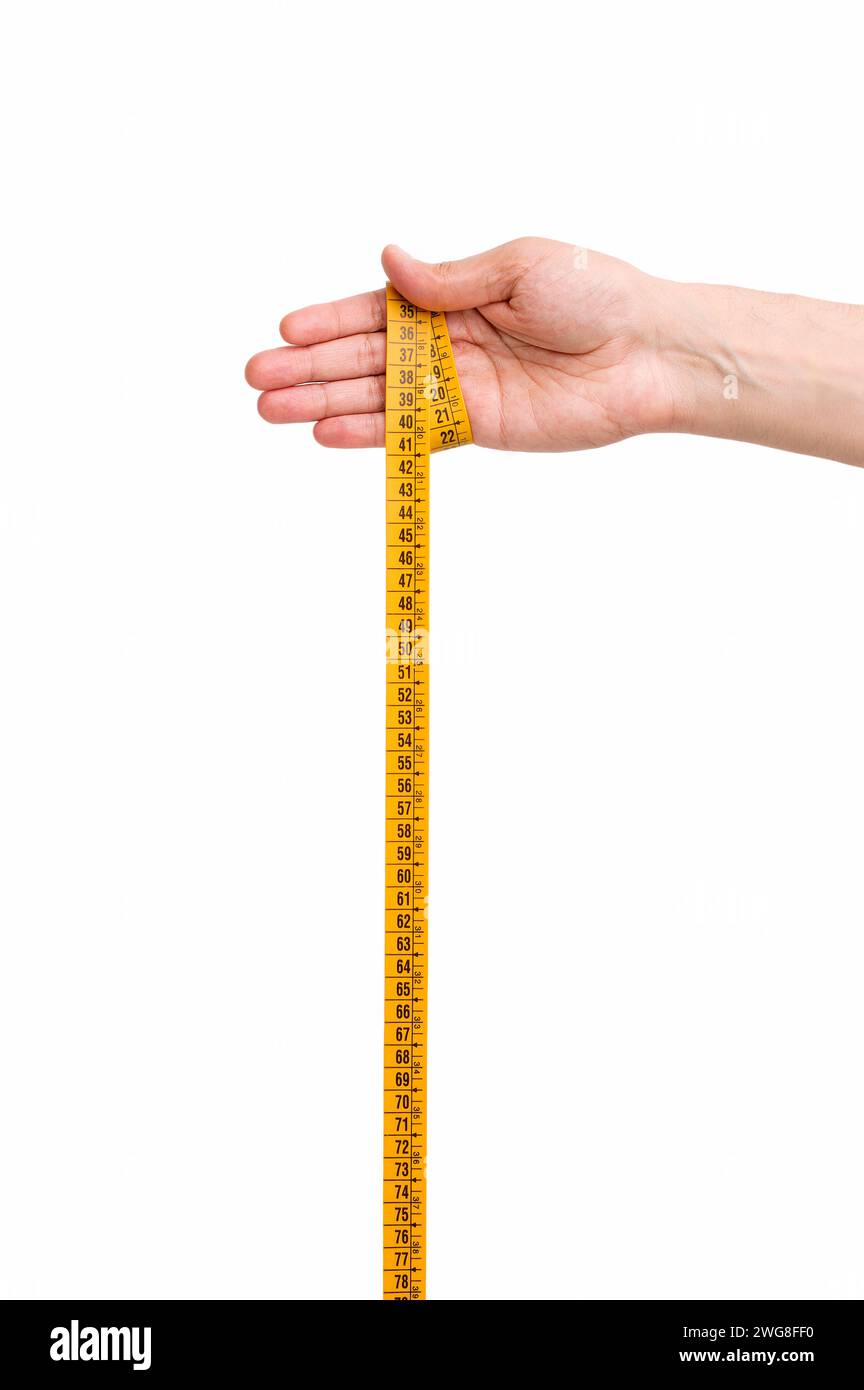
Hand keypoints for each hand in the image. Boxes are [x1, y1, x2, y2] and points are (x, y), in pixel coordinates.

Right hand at [245, 239, 679, 451]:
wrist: (648, 353)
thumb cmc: (596, 292)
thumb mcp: (518, 267)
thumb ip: (448, 279)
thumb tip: (387, 260)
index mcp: (456, 296)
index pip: (378, 311)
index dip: (330, 321)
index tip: (285, 330)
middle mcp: (449, 343)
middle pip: (365, 358)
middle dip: (310, 367)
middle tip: (257, 378)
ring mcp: (460, 388)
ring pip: (379, 398)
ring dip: (325, 403)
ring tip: (273, 410)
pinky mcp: (479, 427)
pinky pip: (413, 432)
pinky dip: (371, 435)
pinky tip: (327, 434)